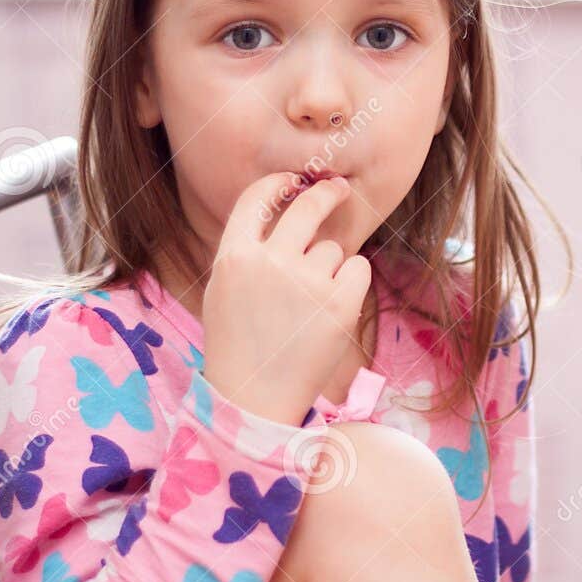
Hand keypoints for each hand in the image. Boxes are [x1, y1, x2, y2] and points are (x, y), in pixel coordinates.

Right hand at [199, 172, 371, 425]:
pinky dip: (351, 282)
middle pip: (307, 206)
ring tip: (308, 307)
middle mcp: (270, 262)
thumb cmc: (238, 346)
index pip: (256, 198)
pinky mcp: (340, 303)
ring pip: (332, 248)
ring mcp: (307, 282)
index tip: (294, 181)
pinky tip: (332, 308)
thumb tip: (281, 209)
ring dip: (328, 267)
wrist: (255, 400)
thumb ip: (246, 250)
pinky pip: (358, 267)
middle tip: (340, 189)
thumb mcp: (223, 290)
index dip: (278, 184)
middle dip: (327, 193)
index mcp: (233, 257)